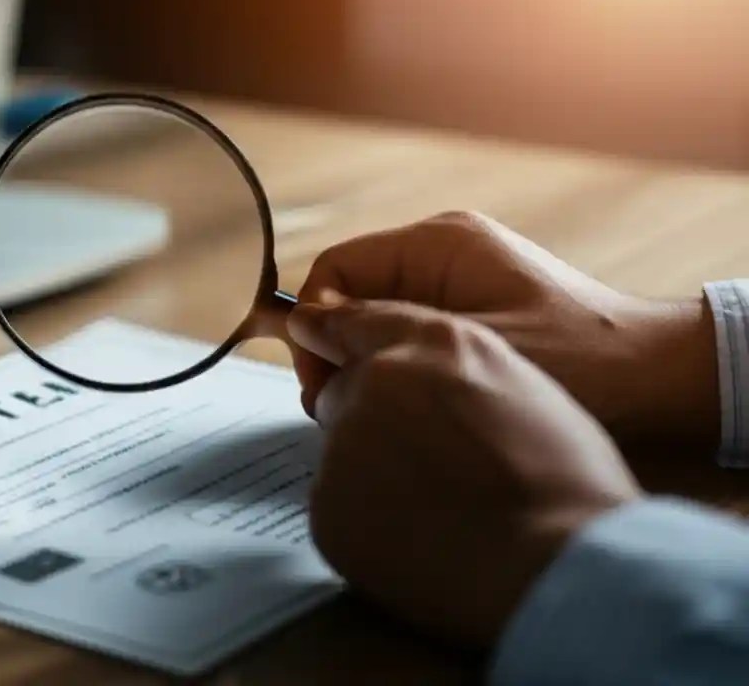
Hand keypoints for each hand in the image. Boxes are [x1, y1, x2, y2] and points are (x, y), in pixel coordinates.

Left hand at [288, 297, 641, 646]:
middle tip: (428, 461)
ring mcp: (347, 442)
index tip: (314, 329)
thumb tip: (417, 378)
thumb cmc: (566, 482)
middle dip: (372, 417)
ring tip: (437, 508)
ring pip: (344, 452)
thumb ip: (455, 369)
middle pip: (345, 389)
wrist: (555, 560)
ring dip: (373, 472)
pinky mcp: (328, 503)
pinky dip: (367, 522)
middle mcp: (380, 379)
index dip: (340, 330)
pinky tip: (420, 540)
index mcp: (438, 342)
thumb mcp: (524, 387)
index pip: (362, 320)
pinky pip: (339, 507)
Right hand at [290, 211, 718, 456]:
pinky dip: (397, 373)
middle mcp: (442, 256)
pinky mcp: (471, 317)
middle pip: (350, 298)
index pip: (334, 272)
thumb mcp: (465, 347)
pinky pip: (408, 339)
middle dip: (337, 354)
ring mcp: (457, 286)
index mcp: (438, 245)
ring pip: (376, 324)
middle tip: (343, 412)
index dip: (312, 327)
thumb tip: (302, 327)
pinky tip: (409, 410)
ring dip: (368, 368)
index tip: (321, 386)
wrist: (662, 382)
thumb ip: (379, 332)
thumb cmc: (583, 363)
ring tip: (378, 416)